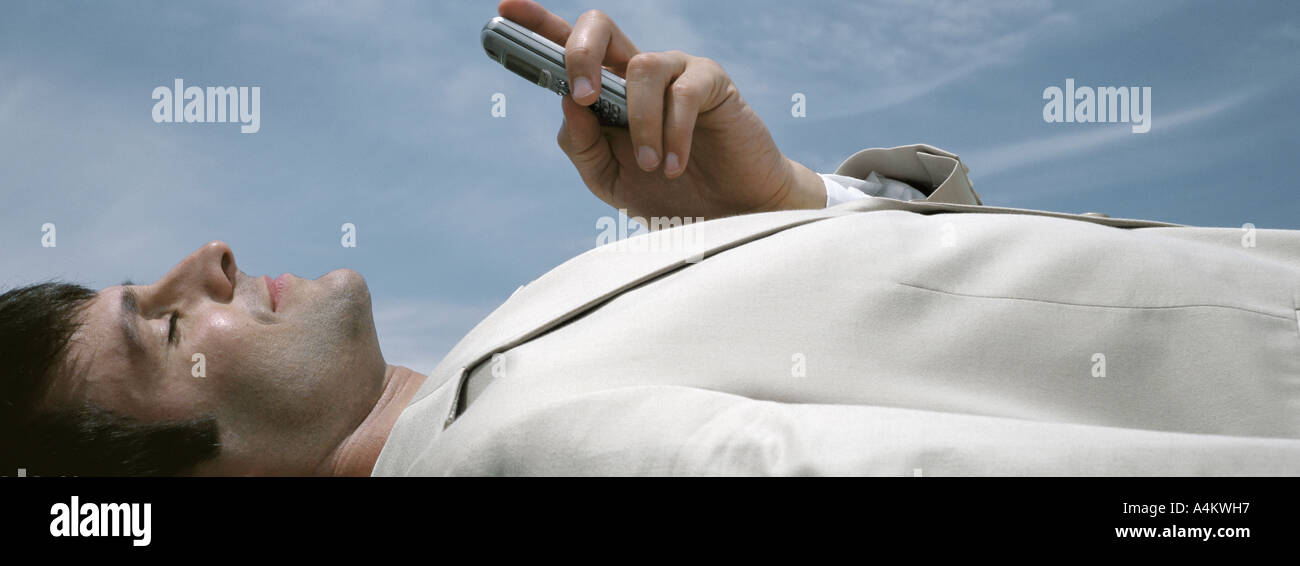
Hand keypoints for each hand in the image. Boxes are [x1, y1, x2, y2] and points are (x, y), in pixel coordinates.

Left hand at [498, 0, 825, 221]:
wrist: (728, 216)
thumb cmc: (668, 194)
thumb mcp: (609, 179)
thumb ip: (583, 145)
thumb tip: (568, 101)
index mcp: (607, 91)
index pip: (567, 47)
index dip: (536, 23)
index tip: (503, 7)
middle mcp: (637, 72)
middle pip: (599, 26)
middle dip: (579, 53)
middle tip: (582, 97)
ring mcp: (675, 72)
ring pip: (639, 68)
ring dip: (639, 124)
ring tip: (651, 168)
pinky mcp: (712, 82)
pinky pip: (682, 91)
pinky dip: (672, 134)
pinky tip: (675, 167)